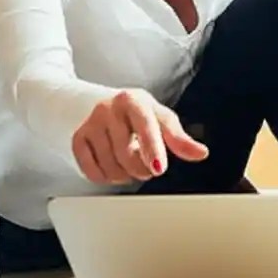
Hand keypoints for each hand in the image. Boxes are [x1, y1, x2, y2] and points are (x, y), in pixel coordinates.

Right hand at [72, 89, 208, 184]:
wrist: (102, 104)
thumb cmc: (138, 113)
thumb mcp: (161, 119)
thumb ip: (179, 138)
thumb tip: (200, 153)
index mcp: (133, 100)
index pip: (144, 126)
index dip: (153, 149)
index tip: (159, 168)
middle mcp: (108, 109)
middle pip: (127, 154)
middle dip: (142, 168)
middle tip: (148, 165)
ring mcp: (90, 124)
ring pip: (110, 167)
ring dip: (125, 174)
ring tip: (130, 161)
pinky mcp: (78, 139)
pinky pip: (92, 172)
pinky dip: (106, 177)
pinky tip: (113, 165)